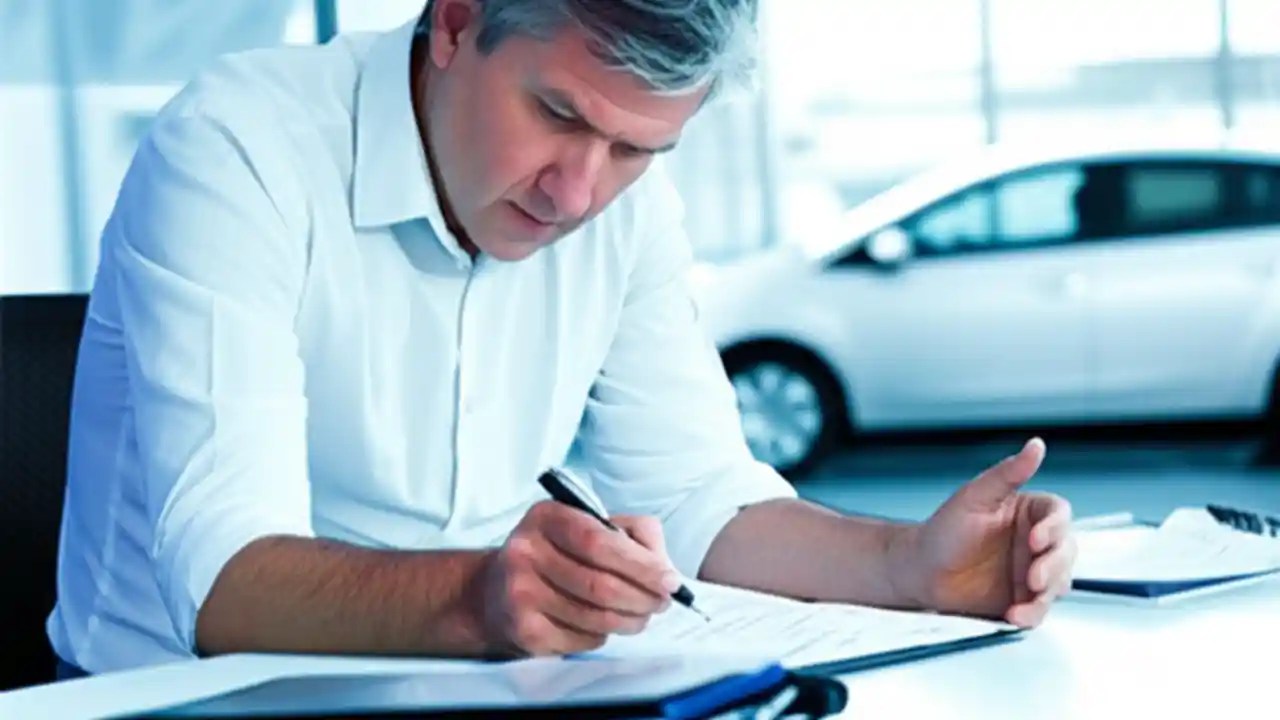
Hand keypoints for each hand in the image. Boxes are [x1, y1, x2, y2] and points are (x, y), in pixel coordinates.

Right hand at [478, 501, 680, 655]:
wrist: (496, 592)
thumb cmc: (558, 555)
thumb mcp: (589, 526)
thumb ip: (634, 535)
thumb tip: (665, 570)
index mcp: (546, 517)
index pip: (600, 541)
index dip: (642, 565)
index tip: (670, 581)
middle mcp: (526, 552)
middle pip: (601, 585)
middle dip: (643, 598)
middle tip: (662, 604)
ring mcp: (520, 594)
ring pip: (596, 617)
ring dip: (630, 621)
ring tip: (641, 617)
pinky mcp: (523, 631)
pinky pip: (582, 639)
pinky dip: (603, 635)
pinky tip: (601, 624)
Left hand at [898, 438, 1076, 627]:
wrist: (919, 571)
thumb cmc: (943, 530)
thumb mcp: (975, 497)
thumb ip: (1008, 473)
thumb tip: (1036, 444)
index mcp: (1028, 513)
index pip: (1058, 515)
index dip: (1055, 527)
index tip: (1036, 539)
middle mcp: (1035, 543)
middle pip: (1066, 550)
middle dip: (1054, 565)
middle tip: (1033, 577)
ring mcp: (1032, 572)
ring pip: (1059, 582)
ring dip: (1047, 593)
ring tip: (1025, 600)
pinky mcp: (1023, 599)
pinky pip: (1039, 609)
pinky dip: (1032, 614)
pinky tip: (1016, 615)